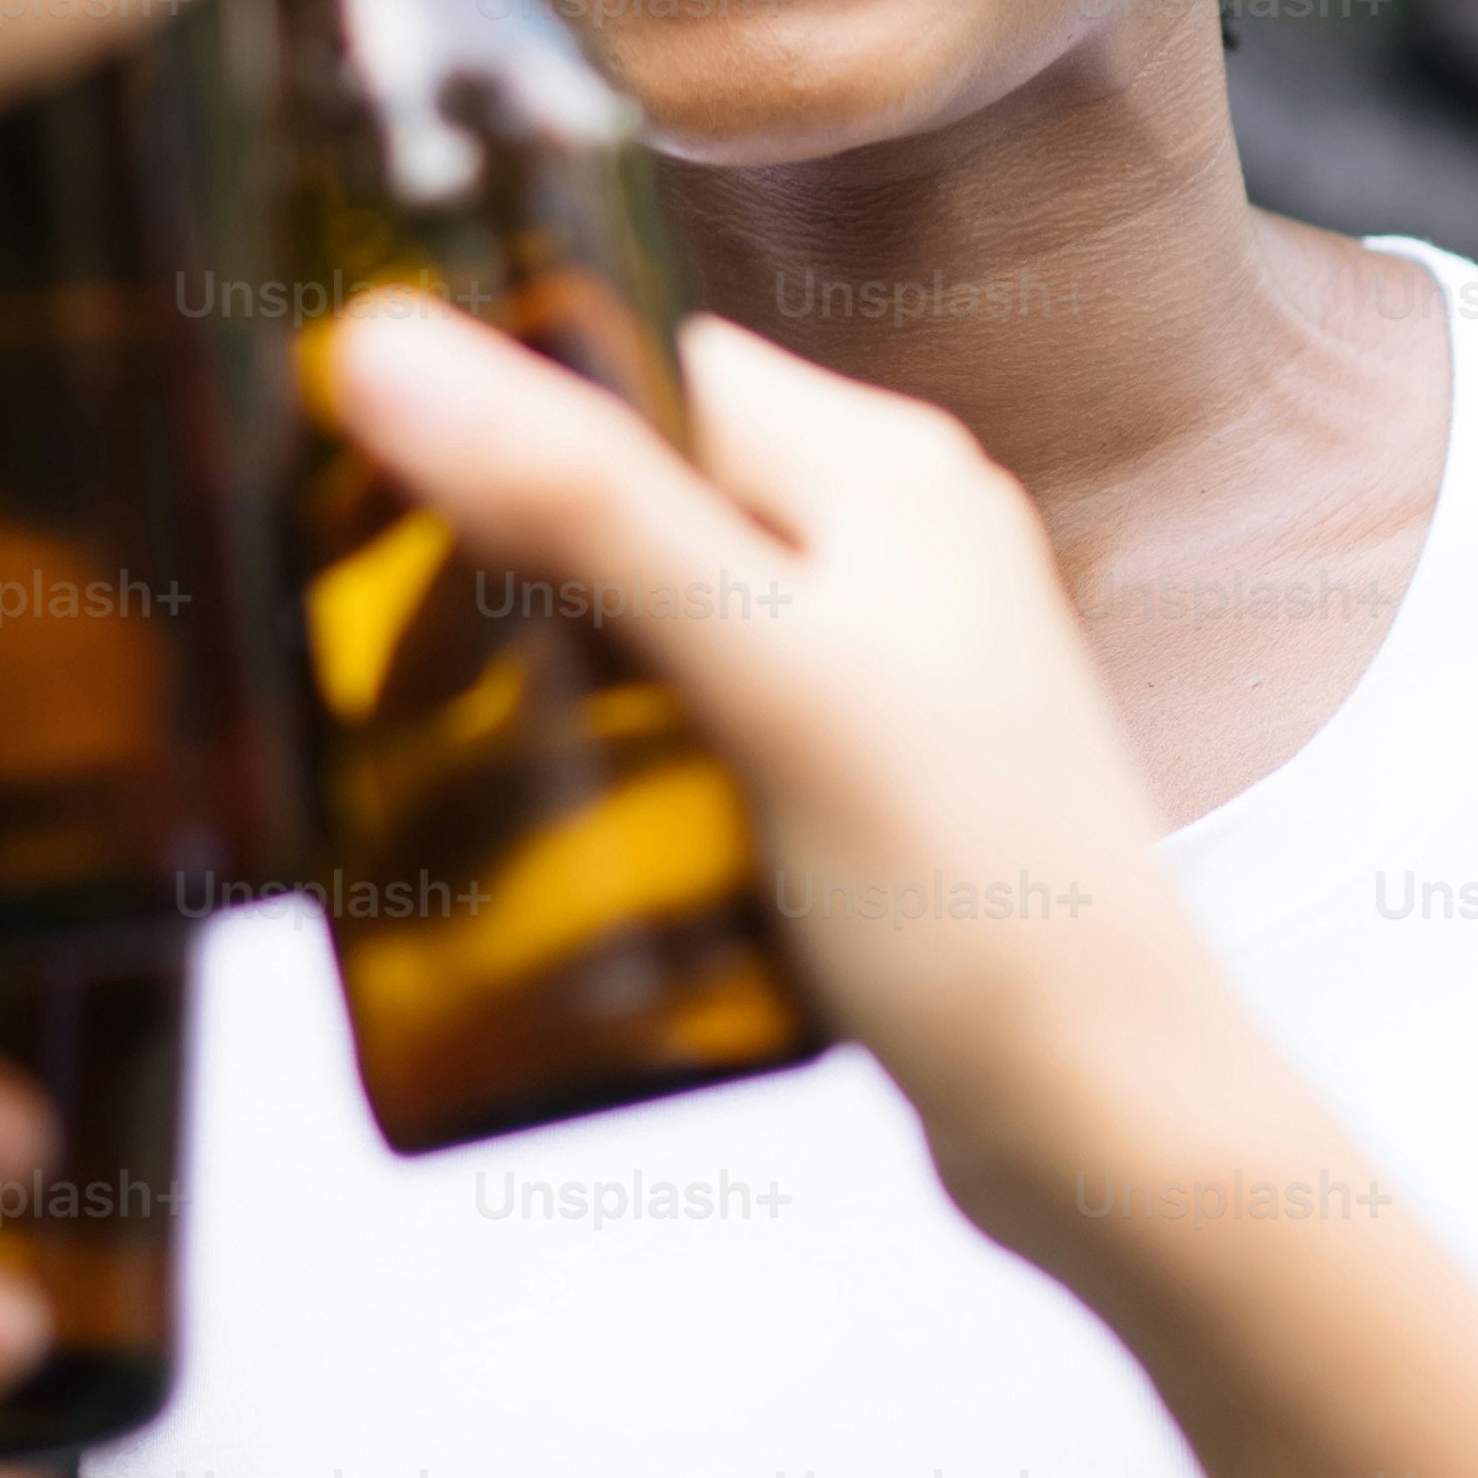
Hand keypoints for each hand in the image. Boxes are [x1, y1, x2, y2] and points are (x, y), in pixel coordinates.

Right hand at [331, 302, 1477, 1477]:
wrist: (1118, 1131)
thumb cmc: (982, 911)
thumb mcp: (763, 681)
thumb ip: (587, 505)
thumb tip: (397, 345)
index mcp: (889, 469)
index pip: (647, 362)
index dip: (500, 412)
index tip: (358, 490)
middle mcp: (899, 541)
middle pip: (645, 485)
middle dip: (504, 551)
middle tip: (368, 646)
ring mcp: (886, 665)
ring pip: (661, 608)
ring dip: (547, 660)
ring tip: (422, 736)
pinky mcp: (863, 779)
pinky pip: (697, 715)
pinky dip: (612, 748)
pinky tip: (546, 816)